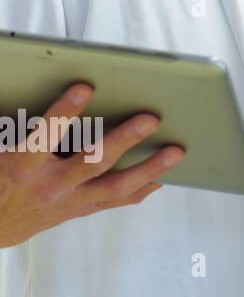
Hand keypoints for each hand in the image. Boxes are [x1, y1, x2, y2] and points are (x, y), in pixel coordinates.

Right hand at [0, 83, 184, 247]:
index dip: (64, 112)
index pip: (45, 136)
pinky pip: (118, 200)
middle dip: (124, 139)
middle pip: (93, 162)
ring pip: (115, 186)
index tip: (85, 87)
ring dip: (149, 168)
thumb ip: (19, 126)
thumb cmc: (0, 178)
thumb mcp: (2, 150)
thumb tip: (26, 95)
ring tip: (175, 151)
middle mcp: (51, 186)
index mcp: (23, 167)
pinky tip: (165, 176)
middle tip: (150, 119)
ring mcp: (70, 201)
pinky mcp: (82, 209)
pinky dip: (143, 188)